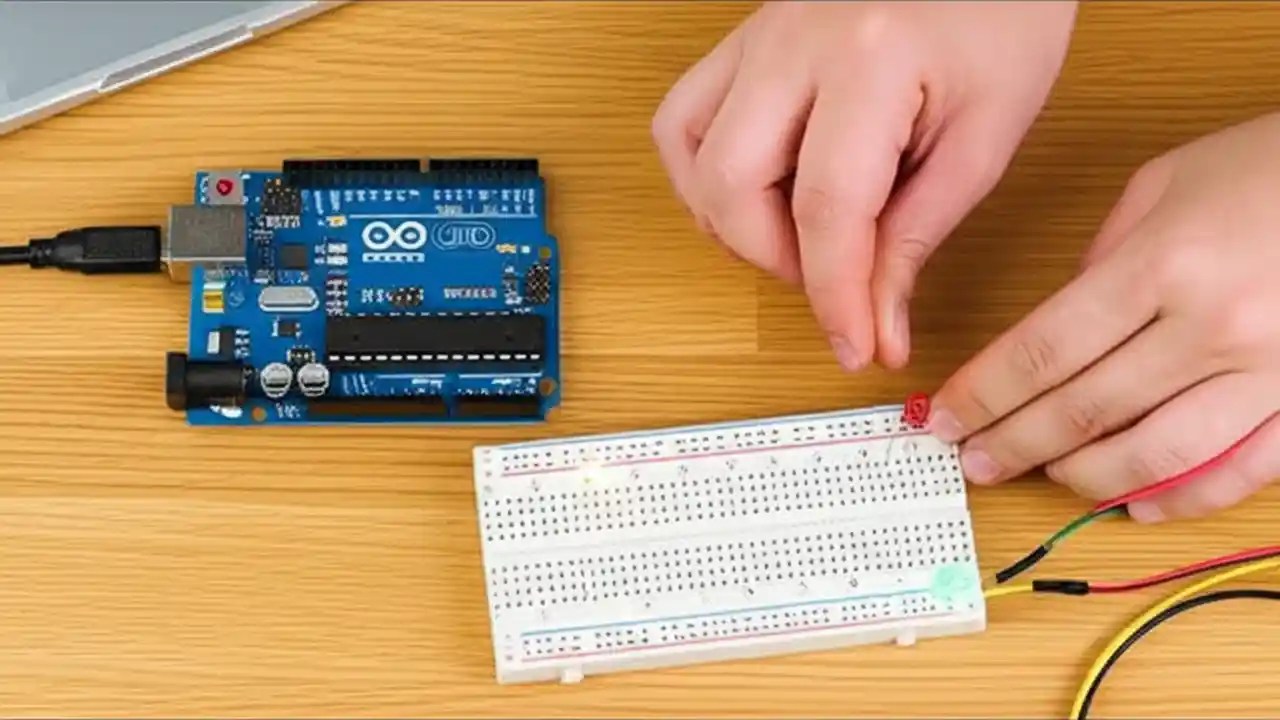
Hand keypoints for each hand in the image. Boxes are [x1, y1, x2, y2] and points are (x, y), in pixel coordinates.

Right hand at [652, 1, 1075, 369]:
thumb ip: (920, 235)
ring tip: (794, 235)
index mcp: (870, 60)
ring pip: (688, 155)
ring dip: (730, 222)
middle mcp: (794, 44)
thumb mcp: (986, 136)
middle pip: (732, 186)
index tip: (857, 348)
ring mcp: (758, 38)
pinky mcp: (742, 42)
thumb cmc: (1003, 16)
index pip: (827, 209)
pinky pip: (680, 118)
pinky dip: (702, 174)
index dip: (836, 297)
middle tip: (837, 277)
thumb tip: (877, 325)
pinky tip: (752, 193)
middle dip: (779, 262)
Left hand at [930, 113, 1279, 522]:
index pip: (1043, 351)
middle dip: (1014, 443)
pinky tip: (1137, 505)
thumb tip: (1054, 333)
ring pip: (1156, 457)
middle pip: (1085, 409)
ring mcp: (1270, 371)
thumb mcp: (1164, 184)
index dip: (983, 395)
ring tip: (1044, 477)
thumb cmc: (1271, 165)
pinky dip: (1183, 499)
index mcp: (1163, 264)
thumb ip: (1101, 260)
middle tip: (972, 461)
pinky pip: (1241, 472)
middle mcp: (1213, 326)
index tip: (944, 417)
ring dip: (1086, 478)